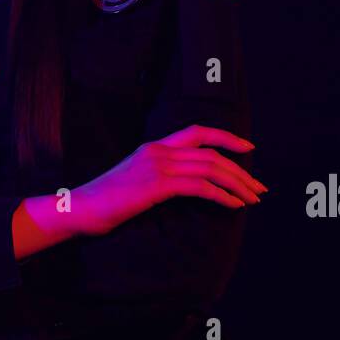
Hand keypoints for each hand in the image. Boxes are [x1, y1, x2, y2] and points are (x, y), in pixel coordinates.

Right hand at [70, 124, 263, 236]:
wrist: (81, 208)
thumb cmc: (106, 201)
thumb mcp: (135, 180)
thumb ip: (159, 175)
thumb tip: (186, 185)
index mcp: (154, 147)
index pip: (197, 132)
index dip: (226, 137)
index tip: (248, 148)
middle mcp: (159, 151)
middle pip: (211, 153)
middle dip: (240, 170)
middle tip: (258, 187)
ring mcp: (158, 166)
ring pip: (210, 168)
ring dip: (237, 184)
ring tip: (251, 198)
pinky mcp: (157, 185)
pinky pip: (200, 187)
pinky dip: (221, 196)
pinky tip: (233, 205)